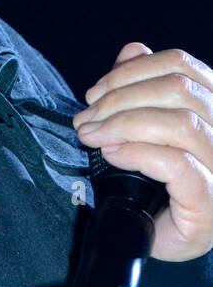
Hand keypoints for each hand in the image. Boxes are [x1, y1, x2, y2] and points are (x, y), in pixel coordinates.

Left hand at [72, 42, 212, 261]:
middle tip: (86, 118)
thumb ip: (144, 87)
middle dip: (119, 98)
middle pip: (177, 89)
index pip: (181, 65)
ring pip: (179, 122)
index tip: (96, 91)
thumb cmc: (158, 181)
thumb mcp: (149, 127)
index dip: (132, 71)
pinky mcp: (210, 201)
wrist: (165, 237)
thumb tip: (133, 50)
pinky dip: (137, 153)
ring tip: (93, 136)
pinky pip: (177, 163)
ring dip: (123, 124)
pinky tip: (113, 155)